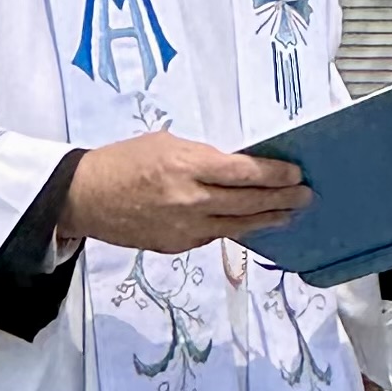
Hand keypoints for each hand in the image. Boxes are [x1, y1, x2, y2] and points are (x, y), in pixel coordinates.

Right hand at [60, 133, 310, 253]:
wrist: (86, 197)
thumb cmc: (123, 162)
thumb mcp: (165, 144)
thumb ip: (202, 157)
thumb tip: (236, 167)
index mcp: (187, 167)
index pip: (244, 173)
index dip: (274, 174)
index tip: (295, 173)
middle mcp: (191, 201)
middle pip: (248, 202)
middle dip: (281, 199)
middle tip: (305, 195)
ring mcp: (185, 228)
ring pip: (237, 226)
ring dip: (267, 219)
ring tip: (289, 214)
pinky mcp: (178, 246)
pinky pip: (215, 236)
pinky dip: (235, 228)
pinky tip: (251, 224)